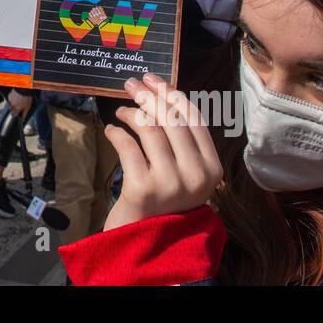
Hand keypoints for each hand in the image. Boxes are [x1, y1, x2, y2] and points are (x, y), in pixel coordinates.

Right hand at [7, 90, 32, 117]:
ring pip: (10, 104)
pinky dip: (12, 99)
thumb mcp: (27, 107)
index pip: (13, 115)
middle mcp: (12, 105)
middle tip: (18, 106)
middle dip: (14, 109)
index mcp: (17, 109)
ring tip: (18, 100)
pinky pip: (10, 99)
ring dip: (13, 104)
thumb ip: (24, 114)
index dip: (15, 114)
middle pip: (11, 110)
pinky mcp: (9, 96)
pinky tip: (16, 97)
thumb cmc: (27, 99)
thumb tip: (23, 120)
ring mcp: (10, 101)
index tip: (17, 113)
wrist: (24, 89)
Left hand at [102, 73, 220, 231]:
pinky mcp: (143, 188)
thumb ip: (180, 140)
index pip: (194, 119)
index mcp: (212, 169)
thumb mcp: (183, 172)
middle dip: (149, 95)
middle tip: (130, 83)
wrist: (146, 243)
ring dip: (130, 113)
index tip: (154, 79)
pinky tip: (110, 131)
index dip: (172, 94)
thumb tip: (162, 92)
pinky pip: (128, 146)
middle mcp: (196, 176)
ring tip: (119, 112)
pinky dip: (116, 133)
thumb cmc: (163, 200)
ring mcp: (170, 183)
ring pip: (149, 129)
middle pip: (171, 120)